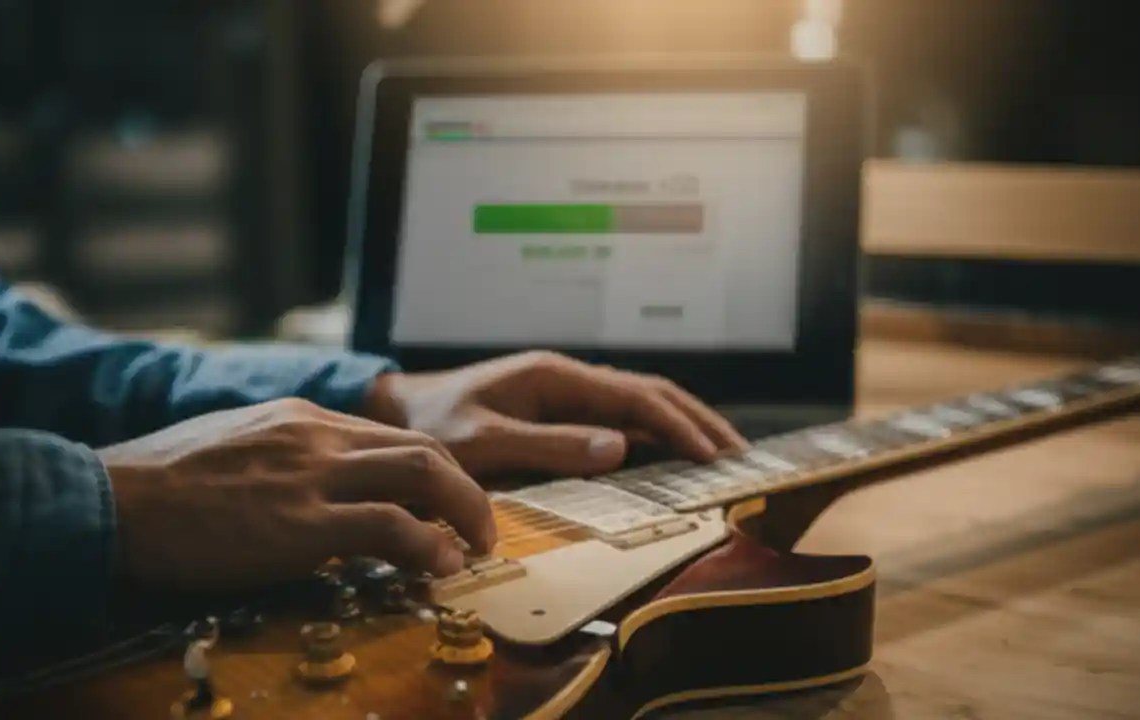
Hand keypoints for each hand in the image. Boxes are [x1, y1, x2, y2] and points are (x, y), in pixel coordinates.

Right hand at [100, 398, 493, 589]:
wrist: (107, 499)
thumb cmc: (158, 482)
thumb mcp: (232, 445)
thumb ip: (282, 456)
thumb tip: (313, 487)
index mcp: (300, 416)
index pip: (390, 435)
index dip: (434, 470)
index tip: (448, 502)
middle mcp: (316, 434)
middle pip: (424, 447)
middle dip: (467, 489)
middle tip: (480, 529)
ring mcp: (311, 474)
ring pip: (424, 473)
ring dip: (466, 513)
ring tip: (476, 550)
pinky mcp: (300, 522)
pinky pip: (390, 526)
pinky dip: (429, 545)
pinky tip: (441, 567)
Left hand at [361, 352, 746, 477]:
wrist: (400, 412)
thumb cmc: (435, 425)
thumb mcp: (483, 441)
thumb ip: (549, 445)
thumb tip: (619, 448)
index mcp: (556, 377)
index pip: (635, 398)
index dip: (679, 426)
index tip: (713, 455)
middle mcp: (568, 379)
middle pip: (650, 393)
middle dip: (697, 420)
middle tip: (739, 454)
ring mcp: (566, 393)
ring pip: (640, 404)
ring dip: (682, 425)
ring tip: (722, 453)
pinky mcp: (560, 411)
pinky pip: (618, 419)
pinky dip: (654, 435)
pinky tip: (673, 455)